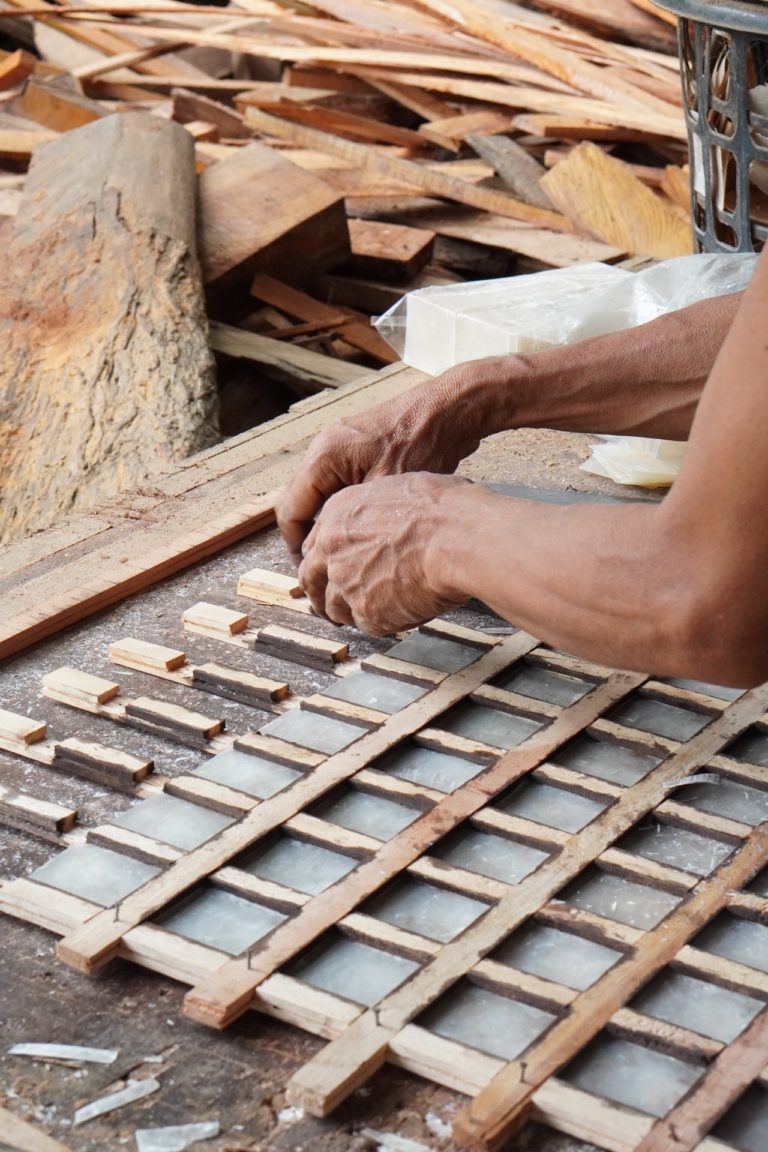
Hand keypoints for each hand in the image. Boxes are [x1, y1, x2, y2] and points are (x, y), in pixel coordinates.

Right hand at [276, 367, 490, 564]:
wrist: (449, 411)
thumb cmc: (422, 445)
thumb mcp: (387, 492)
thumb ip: (354, 520)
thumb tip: (336, 552)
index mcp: (322, 458)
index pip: (290, 511)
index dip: (295, 546)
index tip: (310, 570)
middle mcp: (322, 449)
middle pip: (298, 502)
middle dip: (307, 537)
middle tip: (322, 568)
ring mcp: (337, 446)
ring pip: (316, 495)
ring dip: (323, 523)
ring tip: (340, 552)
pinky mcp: (355, 449)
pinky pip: (334, 484)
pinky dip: (338, 508)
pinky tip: (358, 529)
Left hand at [298, 472, 471, 634]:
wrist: (457, 538)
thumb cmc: (442, 510)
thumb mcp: (399, 490)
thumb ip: (378, 512)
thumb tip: (386, 522)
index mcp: (338, 515)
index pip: (316, 546)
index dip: (324, 562)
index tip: (331, 571)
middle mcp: (333, 549)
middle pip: (312, 580)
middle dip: (320, 595)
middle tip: (330, 605)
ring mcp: (346, 583)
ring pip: (334, 608)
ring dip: (347, 613)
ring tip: (367, 615)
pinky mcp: (366, 612)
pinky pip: (366, 625)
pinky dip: (380, 622)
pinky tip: (397, 615)